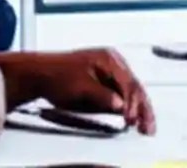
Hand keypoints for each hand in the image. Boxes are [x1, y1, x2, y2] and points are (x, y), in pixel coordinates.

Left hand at [4, 49, 154, 134]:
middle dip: (142, 108)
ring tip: (144, 126)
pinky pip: (122, 93)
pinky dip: (128, 106)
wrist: (39, 74)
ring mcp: (110, 71)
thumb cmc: (57, 76)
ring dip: (138, 109)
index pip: (129, 83)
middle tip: (147, 127)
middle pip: (135, 87)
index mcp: (110, 59)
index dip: (132, 103)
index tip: (131, 120)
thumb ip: (103, 96)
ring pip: (131, 92)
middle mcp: (114, 63)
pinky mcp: (105, 81)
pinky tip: (132, 117)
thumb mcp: (81, 87)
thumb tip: (120, 105)